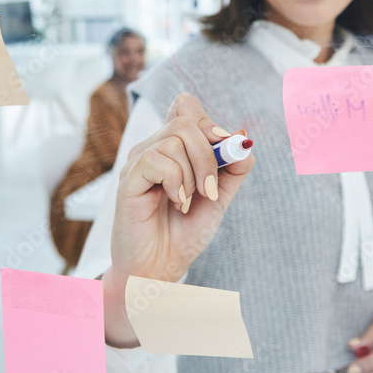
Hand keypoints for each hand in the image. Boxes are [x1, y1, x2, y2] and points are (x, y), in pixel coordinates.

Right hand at [104, 94, 255, 346]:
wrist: (162, 267)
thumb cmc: (186, 231)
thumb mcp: (220, 195)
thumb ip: (234, 168)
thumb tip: (244, 143)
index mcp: (173, 147)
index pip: (185, 106)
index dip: (208, 121)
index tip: (223, 148)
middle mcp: (153, 148)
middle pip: (187, 120)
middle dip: (209, 155)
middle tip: (210, 189)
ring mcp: (138, 162)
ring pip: (175, 139)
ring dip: (195, 174)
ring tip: (190, 202)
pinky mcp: (128, 179)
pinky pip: (158, 160)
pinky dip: (177, 183)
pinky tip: (176, 203)